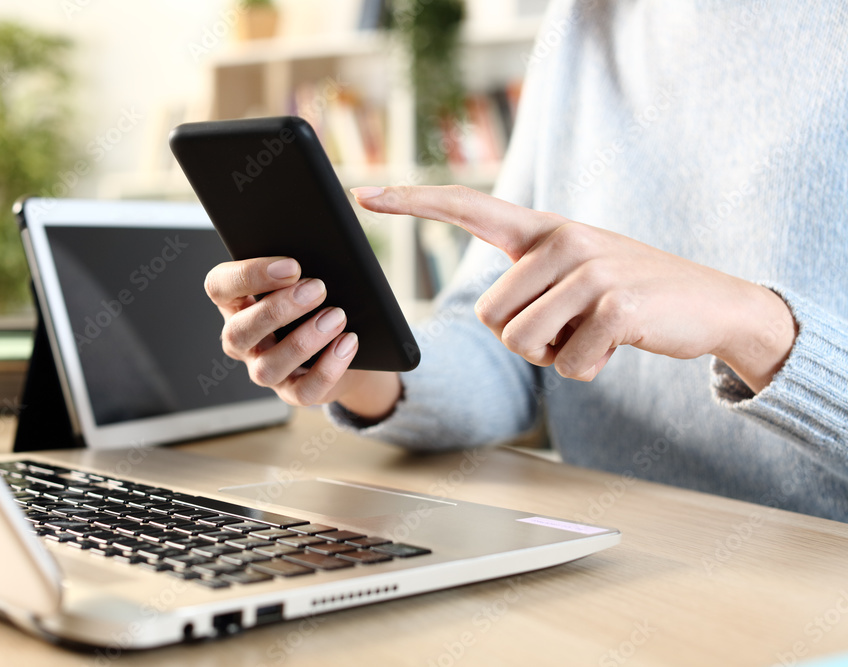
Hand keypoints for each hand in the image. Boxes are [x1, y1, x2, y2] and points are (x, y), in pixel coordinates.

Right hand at [204, 256, 400, 414]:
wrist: (343, 341)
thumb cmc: (316, 300)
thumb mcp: (303, 278)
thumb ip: (299, 267)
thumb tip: (320, 252)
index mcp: (235, 303)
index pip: (220, 286)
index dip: (249, 275)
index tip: (291, 266)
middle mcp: (242, 340)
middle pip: (240, 331)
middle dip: (280, 310)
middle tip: (318, 289)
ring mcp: (263, 370)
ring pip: (268, 367)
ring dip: (304, 340)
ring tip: (336, 316)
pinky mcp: (292, 392)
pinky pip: (304, 390)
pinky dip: (328, 368)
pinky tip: (347, 343)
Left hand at [352, 185, 795, 392]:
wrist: (711, 303)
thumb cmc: (628, 295)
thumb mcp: (575, 273)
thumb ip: (530, 281)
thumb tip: (494, 320)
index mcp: (543, 230)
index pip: (467, 206)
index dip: (414, 202)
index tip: (366, 196)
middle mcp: (561, 240)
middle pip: (491, 316)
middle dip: (524, 339)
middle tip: (570, 327)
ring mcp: (590, 270)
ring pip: (521, 342)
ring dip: (555, 356)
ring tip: (592, 332)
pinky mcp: (615, 305)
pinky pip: (568, 365)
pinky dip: (587, 370)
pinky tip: (617, 345)